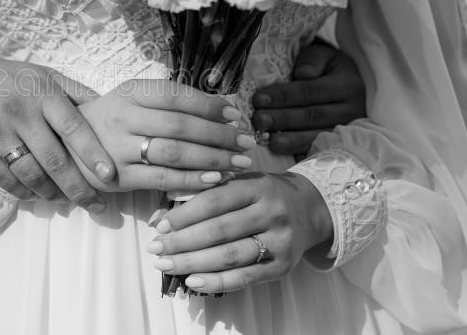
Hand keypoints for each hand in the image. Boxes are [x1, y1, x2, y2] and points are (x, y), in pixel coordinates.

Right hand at [0, 51, 114, 212]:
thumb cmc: (0, 78)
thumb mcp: (38, 74)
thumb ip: (72, 90)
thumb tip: (105, 108)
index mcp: (40, 91)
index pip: (73, 126)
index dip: (92, 153)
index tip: (109, 175)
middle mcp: (19, 112)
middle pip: (54, 159)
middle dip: (78, 187)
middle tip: (96, 204)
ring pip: (31, 174)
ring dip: (52, 193)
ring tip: (67, 200)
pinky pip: (6, 180)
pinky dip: (25, 192)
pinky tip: (38, 196)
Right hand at [77, 79, 257, 191]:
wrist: (65, 144)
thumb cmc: (111, 120)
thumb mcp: (132, 100)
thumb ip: (168, 101)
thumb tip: (220, 106)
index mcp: (128, 92)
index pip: (175, 95)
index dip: (208, 105)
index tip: (234, 115)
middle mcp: (122, 117)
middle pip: (180, 125)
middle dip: (219, 135)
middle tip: (246, 142)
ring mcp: (118, 148)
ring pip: (174, 153)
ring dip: (212, 158)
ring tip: (239, 162)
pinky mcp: (118, 177)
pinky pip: (162, 178)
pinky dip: (192, 180)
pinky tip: (215, 179)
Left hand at [147, 173, 332, 293]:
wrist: (310, 209)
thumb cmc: (262, 195)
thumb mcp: (238, 184)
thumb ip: (201, 194)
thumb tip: (158, 215)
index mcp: (257, 185)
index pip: (214, 200)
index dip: (184, 214)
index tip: (160, 226)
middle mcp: (271, 212)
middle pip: (219, 230)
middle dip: (182, 241)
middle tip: (156, 249)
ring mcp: (280, 241)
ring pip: (230, 255)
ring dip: (193, 263)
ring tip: (166, 265)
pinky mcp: (283, 266)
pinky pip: (245, 277)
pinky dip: (217, 281)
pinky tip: (193, 281)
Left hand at [252, 41, 365, 154]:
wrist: (356, 88)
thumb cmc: (331, 70)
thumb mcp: (326, 56)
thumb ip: (313, 60)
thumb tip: (302, 73)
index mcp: (348, 85)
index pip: (310, 91)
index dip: (283, 96)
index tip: (258, 99)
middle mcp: (352, 110)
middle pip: (312, 116)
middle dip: (282, 119)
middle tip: (258, 120)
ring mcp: (349, 131)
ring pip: (317, 137)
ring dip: (291, 140)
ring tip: (270, 141)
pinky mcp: (343, 146)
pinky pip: (322, 152)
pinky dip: (302, 154)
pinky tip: (286, 155)